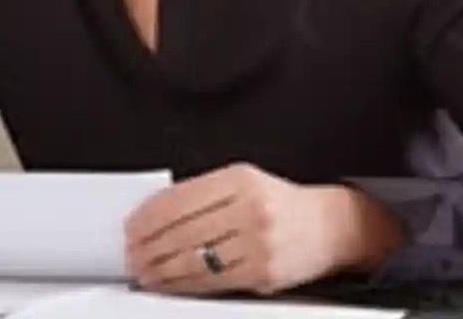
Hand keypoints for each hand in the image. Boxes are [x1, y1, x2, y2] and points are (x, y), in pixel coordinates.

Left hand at [124, 163, 402, 295]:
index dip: (148, 216)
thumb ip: (204, 195)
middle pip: (183, 231)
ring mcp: (259, 242)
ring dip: (161, 270)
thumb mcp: (245, 183)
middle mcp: (250, 208)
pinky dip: (184, 284)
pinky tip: (170, 283)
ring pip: (194, 260)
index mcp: (240, 179)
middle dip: (149, 246)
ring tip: (143, 272)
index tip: (131, 227)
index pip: (180, 199)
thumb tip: (153, 218)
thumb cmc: (280, 204)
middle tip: (130, 255)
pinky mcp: (264, 272)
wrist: (332, 226)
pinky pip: (213, 281)